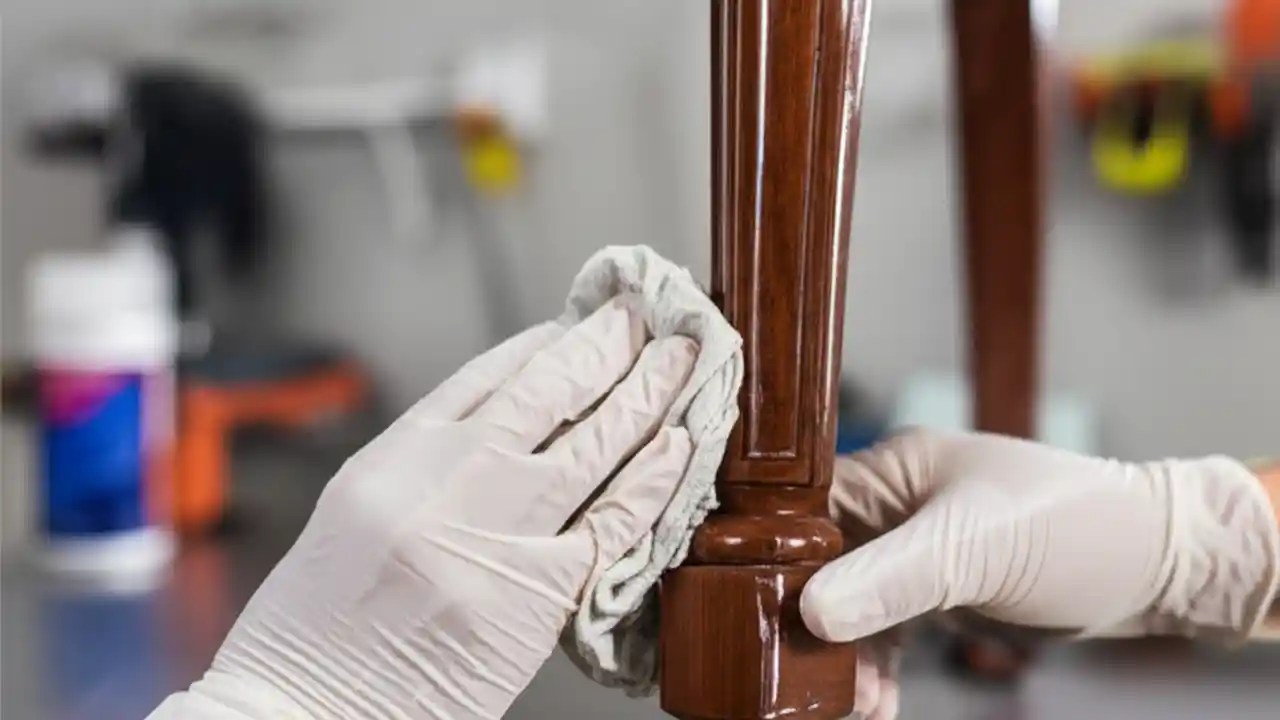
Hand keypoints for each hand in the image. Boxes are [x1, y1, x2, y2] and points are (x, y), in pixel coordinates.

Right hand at [150, 296, 696, 719]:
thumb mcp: (354, 509)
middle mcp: (447, 481)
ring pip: (592, 444)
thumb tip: (504, 418)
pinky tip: (679, 444)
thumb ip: (425, 458)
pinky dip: (652, 480)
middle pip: (548, 393)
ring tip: (679, 358)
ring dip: (645, 393)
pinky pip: (612, 523)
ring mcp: (494, 535)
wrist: (306, 706)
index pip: (487, 374)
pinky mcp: (535, 595)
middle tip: (642, 316)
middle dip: (605, 346)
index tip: (581, 319)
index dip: (547, 340)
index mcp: (396, 455)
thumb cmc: (317, 621)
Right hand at [800, 429, 1279, 719]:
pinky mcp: (933, 590)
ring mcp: (911, 549)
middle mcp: (892, 504)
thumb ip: (891, 578)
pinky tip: (875, 701)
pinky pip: (881, 629)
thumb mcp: (974, 548)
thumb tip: (812, 613)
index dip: (771, 556)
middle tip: (799, 671)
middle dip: (806, 621)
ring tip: (852, 701)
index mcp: (891, 470)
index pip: (804, 508)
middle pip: (816, 562)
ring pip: (846, 603)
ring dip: (843, 654)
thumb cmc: (1072, 528)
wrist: (1150, 566)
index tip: (752, 607)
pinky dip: (874, 666)